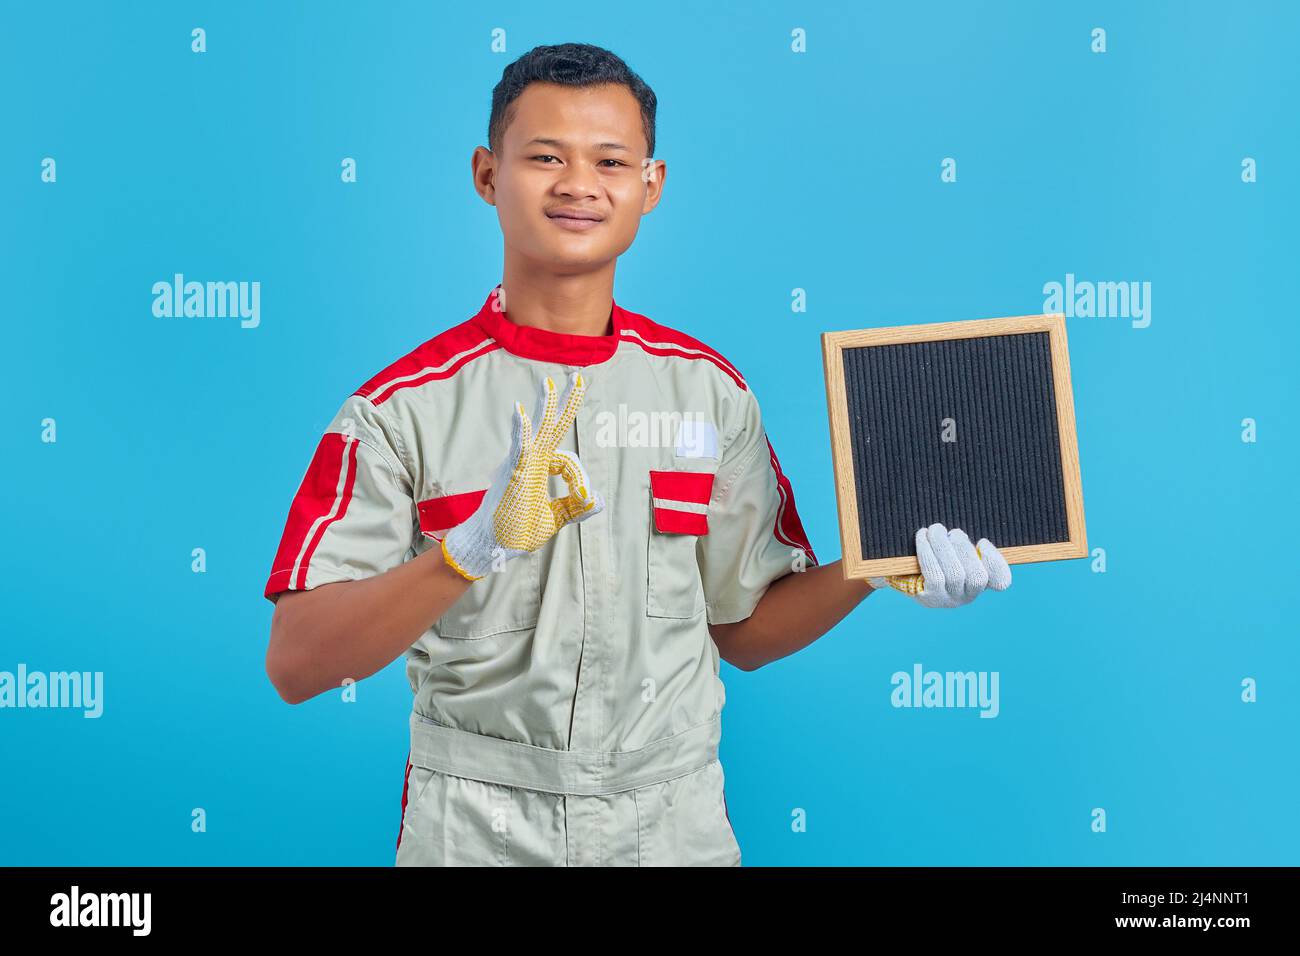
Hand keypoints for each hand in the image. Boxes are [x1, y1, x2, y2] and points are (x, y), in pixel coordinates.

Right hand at [442, 371, 603, 580]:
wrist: (495, 548)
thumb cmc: (518, 532)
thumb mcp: (555, 519)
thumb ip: (575, 507)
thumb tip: (598, 499)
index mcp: (540, 470)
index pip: (568, 461)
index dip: (581, 479)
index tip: (585, 498)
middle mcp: (531, 462)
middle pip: (552, 427)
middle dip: (566, 403)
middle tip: (577, 376)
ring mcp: (521, 466)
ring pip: (538, 431)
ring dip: (545, 407)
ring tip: (550, 384)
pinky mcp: (512, 474)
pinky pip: (519, 448)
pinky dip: (520, 430)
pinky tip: (521, 411)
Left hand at [868, 523, 1010, 607]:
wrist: (900, 573)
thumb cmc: (931, 556)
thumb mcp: (950, 549)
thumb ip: (960, 543)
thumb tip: (959, 533)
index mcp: (980, 583)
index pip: (1000, 581)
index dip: (996, 562)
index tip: (982, 542)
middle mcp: (968, 596)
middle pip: (977, 576)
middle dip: (965, 549)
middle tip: (953, 531)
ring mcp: (949, 599)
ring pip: (955, 574)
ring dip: (944, 547)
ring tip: (935, 529)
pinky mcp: (930, 598)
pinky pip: (933, 575)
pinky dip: (928, 553)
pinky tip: (923, 537)